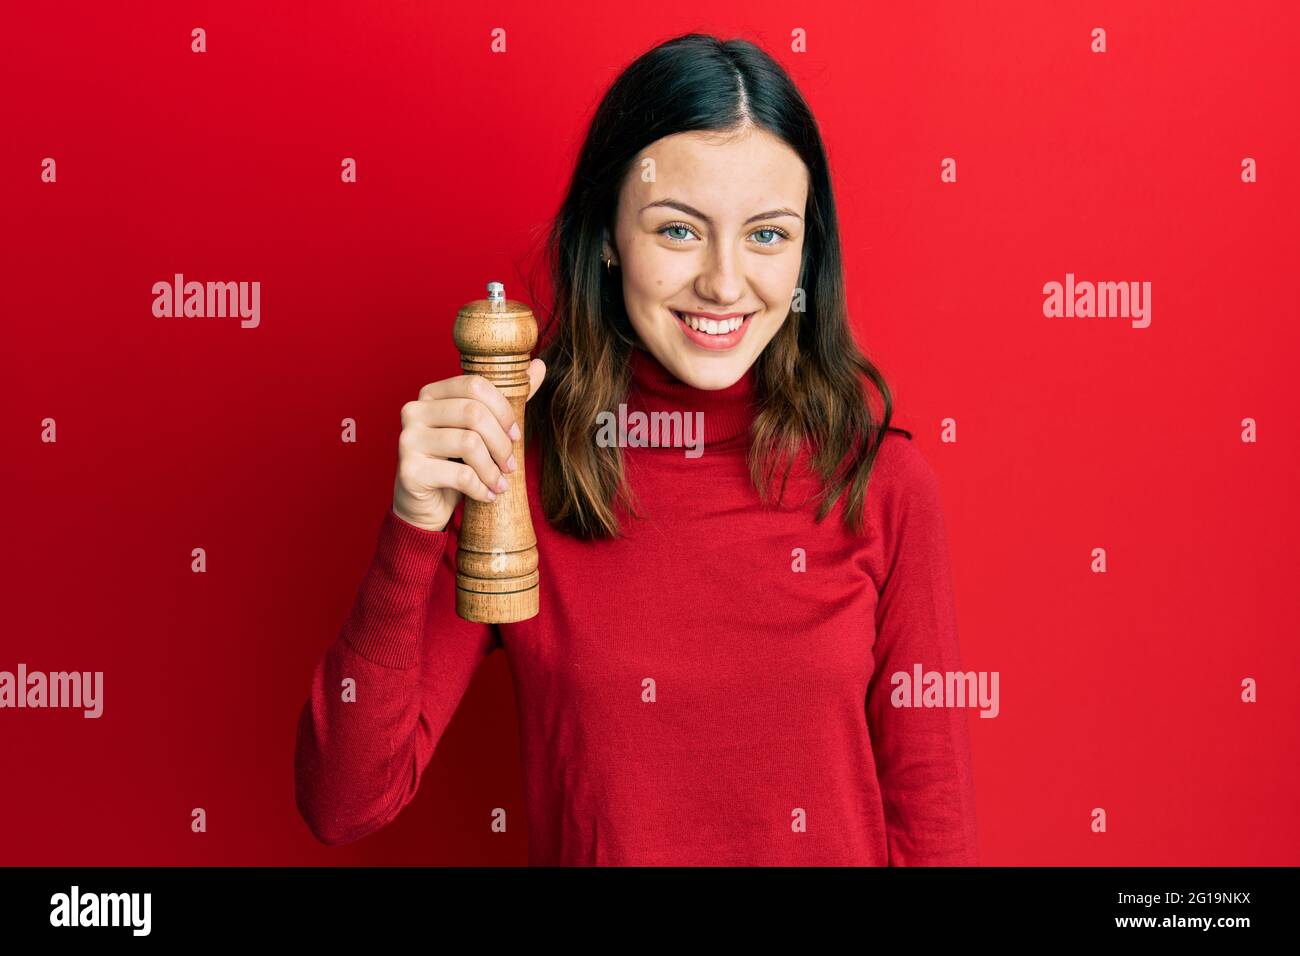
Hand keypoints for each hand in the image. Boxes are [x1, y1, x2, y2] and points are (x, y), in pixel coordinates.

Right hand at [391, 358, 545, 531]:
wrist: (424, 504)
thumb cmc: (454, 463)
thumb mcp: (480, 430)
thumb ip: (506, 399)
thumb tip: (539, 365)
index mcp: (431, 394)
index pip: (474, 385)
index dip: (502, 409)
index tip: (516, 435)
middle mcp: (414, 411)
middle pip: (473, 413)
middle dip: (501, 443)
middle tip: (511, 465)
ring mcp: (408, 440)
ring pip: (469, 444)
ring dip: (493, 469)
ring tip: (501, 482)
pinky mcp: (409, 470)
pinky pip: (460, 475)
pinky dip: (482, 488)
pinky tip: (488, 495)